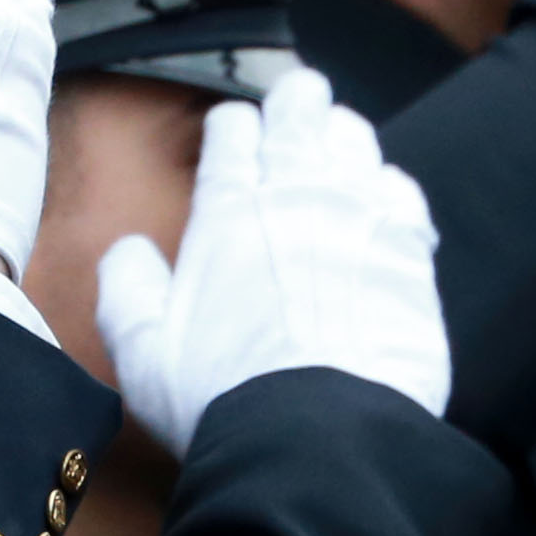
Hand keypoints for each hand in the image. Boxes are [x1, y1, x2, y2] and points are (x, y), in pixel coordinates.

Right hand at [91, 67, 449, 451]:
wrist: (320, 435)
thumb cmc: (222, 396)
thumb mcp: (140, 347)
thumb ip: (126, 285)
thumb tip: (129, 251)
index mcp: (226, 211)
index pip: (232, 130)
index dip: (231, 128)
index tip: (233, 139)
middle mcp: (294, 197)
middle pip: (300, 111)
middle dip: (295, 100)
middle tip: (296, 101)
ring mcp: (358, 217)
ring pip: (354, 138)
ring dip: (340, 135)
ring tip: (336, 141)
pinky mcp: (409, 251)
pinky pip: (402, 189)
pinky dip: (387, 186)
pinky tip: (381, 199)